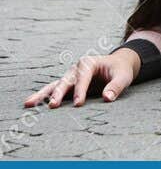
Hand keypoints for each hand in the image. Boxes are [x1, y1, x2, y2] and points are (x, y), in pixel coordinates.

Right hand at [24, 50, 139, 107]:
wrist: (118, 65)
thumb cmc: (120, 70)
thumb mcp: (123, 76)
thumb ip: (116, 86)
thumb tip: (107, 98)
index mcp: (89, 63)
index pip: (83, 78)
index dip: (81, 91)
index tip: (78, 104)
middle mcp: (76, 68)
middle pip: (65, 81)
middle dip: (58, 93)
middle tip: (52, 105)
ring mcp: (69, 76)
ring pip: (54, 86)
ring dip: (42, 95)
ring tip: (28, 104)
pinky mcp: (67, 84)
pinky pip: (54, 90)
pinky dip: (43, 97)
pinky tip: (31, 105)